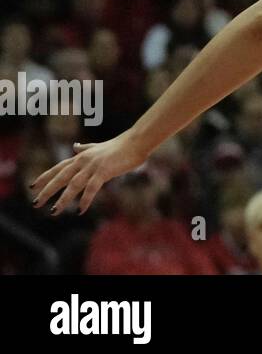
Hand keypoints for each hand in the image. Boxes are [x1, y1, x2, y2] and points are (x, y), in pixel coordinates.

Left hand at [31, 132, 148, 215]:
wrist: (137, 141)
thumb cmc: (121, 146)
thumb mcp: (99, 147)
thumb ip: (85, 148)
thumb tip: (74, 146)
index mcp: (81, 156)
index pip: (58, 168)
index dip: (45, 177)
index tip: (32, 186)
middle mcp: (83, 160)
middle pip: (61, 177)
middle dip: (47, 191)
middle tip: (36, 203)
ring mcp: (93, 166)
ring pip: (73, 184)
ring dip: (63, 199)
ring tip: (54, 211)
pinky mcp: (104, 171)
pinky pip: (92, 188)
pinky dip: (85, 199)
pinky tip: (80, 210)